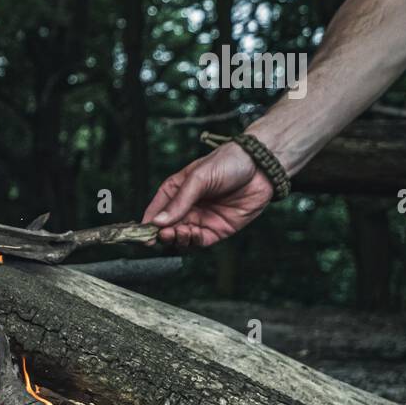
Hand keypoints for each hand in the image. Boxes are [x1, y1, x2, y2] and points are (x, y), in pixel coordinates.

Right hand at [141, 143, 273, 247]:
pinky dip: (194, 241)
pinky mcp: (218, 229)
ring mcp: (201, 219)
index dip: (147, 224)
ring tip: (181, 232)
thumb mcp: (198, 179)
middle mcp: (186, 207)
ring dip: (178, 239)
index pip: (155, 211)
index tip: (143, 234)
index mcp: (175, 191)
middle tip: (164, 234)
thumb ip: (179, 202)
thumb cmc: (228, 163)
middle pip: (166, 228)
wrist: (262, 167)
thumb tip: (158, 223)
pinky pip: (200, 242)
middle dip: (162, 234)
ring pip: (181, 238)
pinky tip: (193, 233)